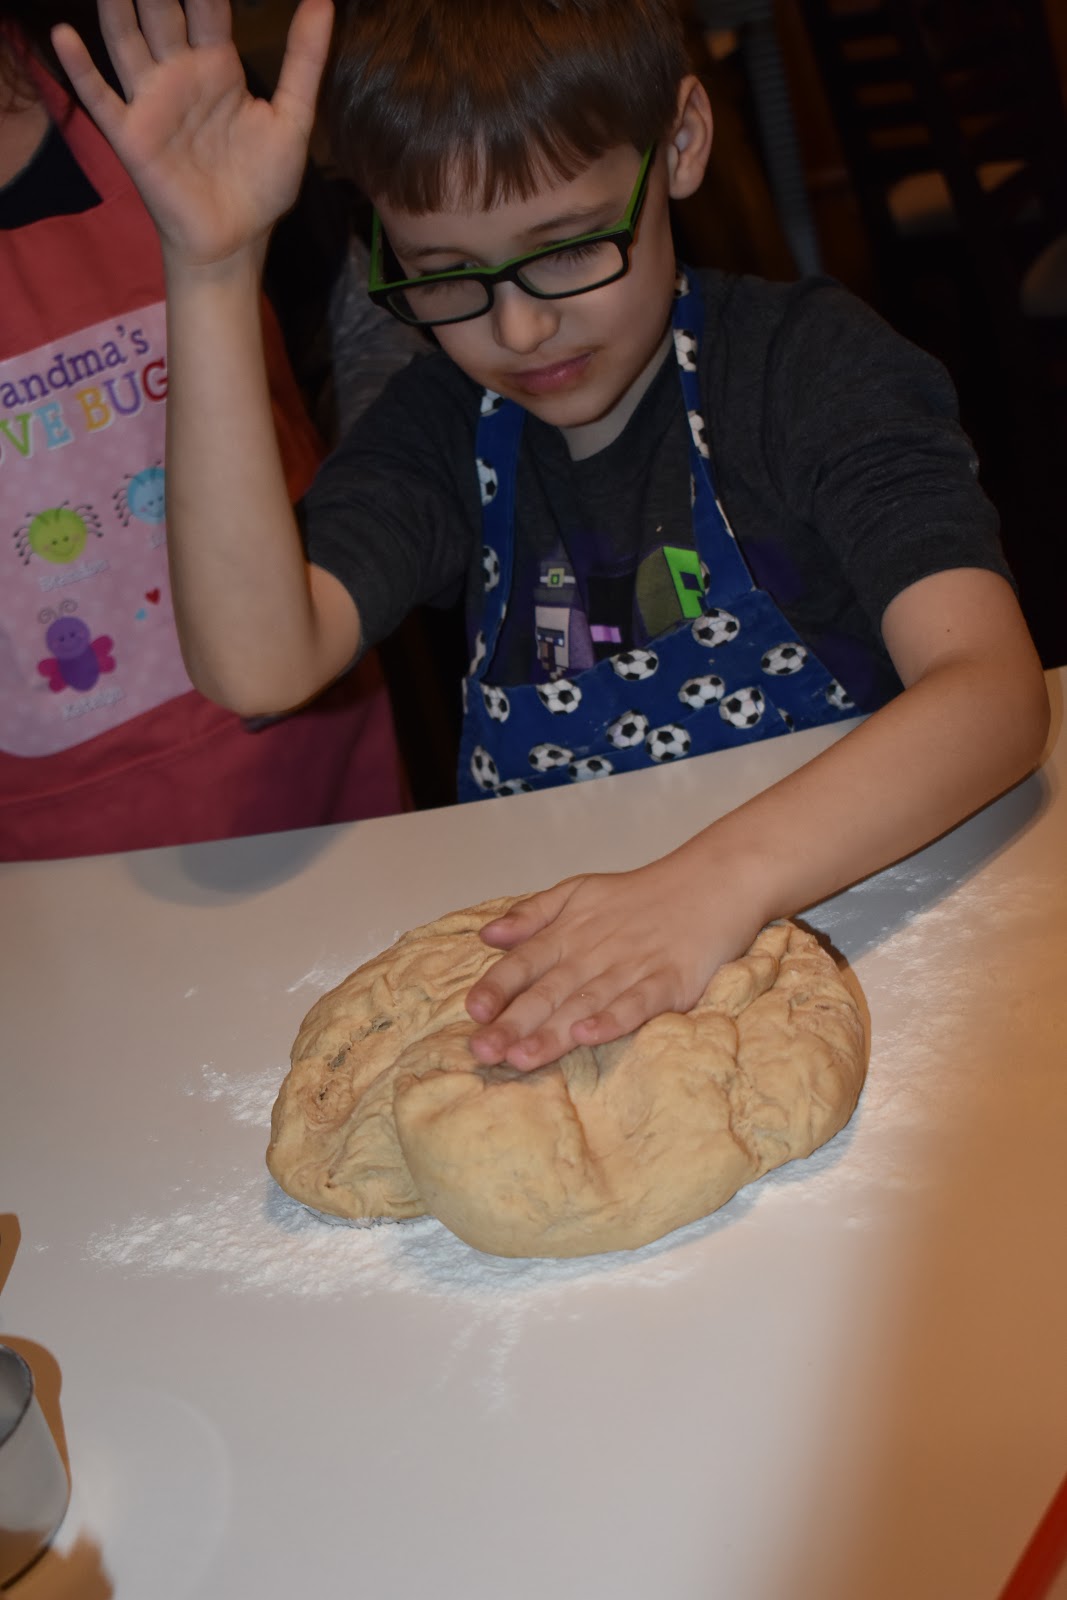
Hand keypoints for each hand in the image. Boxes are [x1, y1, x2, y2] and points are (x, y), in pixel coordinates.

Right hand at [52, 0, 333, 267]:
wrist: (237, 240)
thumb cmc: (262, 184)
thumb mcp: (293, 120)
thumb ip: (304, 60)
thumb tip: (323, 0)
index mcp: (217, 65)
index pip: (206, 2)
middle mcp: (179, 73)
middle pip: (160, 9)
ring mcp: (152, 101)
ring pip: (125, 38)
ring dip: (116, 6)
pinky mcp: (131, 135)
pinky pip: (99, 96)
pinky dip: (80, 67)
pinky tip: (66, 34)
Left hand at [465, 851, 766, 1070]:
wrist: (711, 883)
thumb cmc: (639, 896)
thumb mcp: (579, 891)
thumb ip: (533, 914)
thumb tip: (488, 935)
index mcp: (569, 933)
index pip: (525, 962)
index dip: (498, 987)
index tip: (472, 1011)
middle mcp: (593, 952)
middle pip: (548, 991)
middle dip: (513, 1023)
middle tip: (483, 1051)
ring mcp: (631, 967)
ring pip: (585, 1003)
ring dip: (552, 1032)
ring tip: (521, 1057)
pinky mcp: (669, 981)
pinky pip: (637, 1003)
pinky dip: (613, 1018)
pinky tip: (589, 1035)